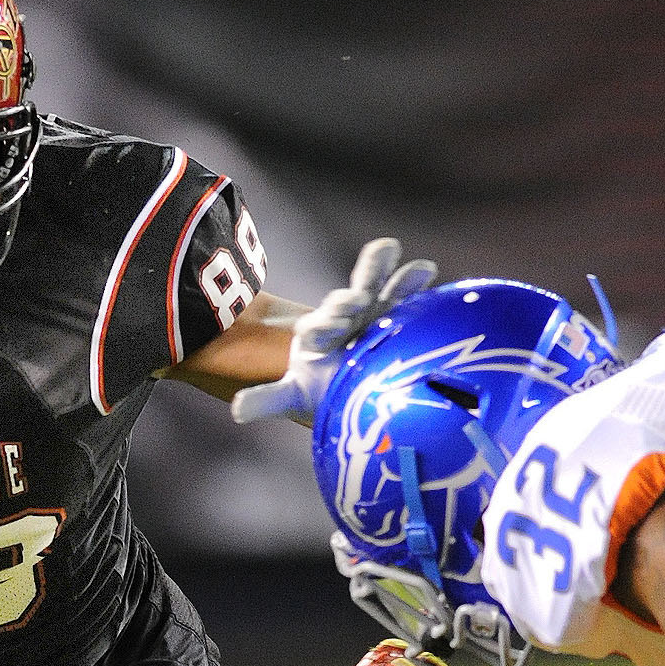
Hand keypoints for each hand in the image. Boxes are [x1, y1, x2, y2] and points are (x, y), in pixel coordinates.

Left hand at [230, 237, 437, 426]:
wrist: (348, 389)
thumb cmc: (318, 393)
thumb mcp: (292, 397)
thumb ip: (267, 400)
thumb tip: (237, 410)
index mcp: (315, 336)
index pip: (317, 328)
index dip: (324, 325)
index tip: (332, 325)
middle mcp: (339, 319)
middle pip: (344, 304)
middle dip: (349, 302)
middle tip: (356, 301)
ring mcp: (366, 313)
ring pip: (372, 289)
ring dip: (382, 275)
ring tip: (394, 255)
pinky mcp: (390, 314)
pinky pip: (400, 295)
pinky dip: (410, 283)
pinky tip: (426, 269)